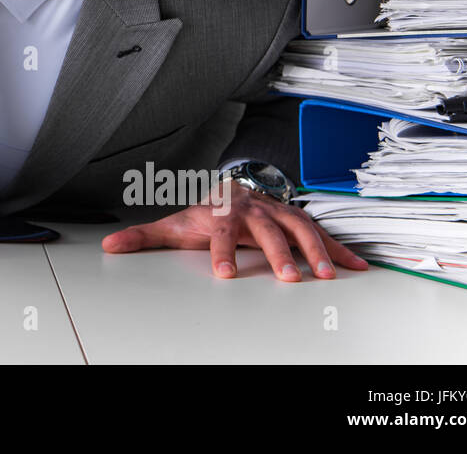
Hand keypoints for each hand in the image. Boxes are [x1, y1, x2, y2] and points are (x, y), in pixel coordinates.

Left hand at [100, 180, 368, 281]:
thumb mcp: (172, 225)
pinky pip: (322, 234)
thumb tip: (108, 245)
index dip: (222, 252)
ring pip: (300, 228)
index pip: (220, 233)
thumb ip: (142, 238)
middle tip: (288, 278)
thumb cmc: (203, 212)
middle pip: (267, 231)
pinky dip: (341, 250)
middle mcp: (253, 210)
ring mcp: (278, 212)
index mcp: (221, 213)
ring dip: (315, 251)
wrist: (231, 188)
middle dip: (278, 253)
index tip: (224, 274)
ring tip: (326, 276)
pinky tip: (358, 268)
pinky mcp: (297, 220)